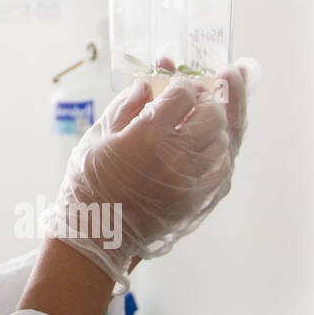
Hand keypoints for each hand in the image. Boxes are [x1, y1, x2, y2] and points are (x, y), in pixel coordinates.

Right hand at [44, 56, 252, 290]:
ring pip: (224, 140)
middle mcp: (177, 157)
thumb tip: (147, 84)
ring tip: (208, 114)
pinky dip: (221, 151)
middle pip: (212, 114)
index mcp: (148, 136)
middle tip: (201, 91)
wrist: (97, 233)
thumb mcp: (98, 137)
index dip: (181, 82)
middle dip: (208, 97)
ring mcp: (193, 180)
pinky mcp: (200, 200)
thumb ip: (125, 106)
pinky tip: (212, 143)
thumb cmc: (89, 183)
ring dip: (218, 123)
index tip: (175, 81)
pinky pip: (224, 168)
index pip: (182, 94)